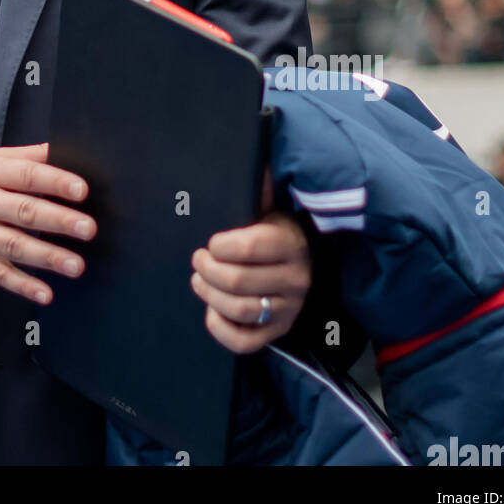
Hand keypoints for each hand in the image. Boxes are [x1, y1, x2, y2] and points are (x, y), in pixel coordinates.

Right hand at [0, 142, 95, 304]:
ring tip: (76, 266)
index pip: (26, 174)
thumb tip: (61, 148)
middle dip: (57, 220)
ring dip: (46, 257)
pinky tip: (44, 293)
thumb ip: (25, 156)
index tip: (81, 190)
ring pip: (12, 245)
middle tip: (88, 228)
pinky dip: (20, 284)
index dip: (54, 181)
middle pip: (23, 211)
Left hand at [190, 169, 310, 353]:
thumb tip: (252, 161)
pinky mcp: (278, 332)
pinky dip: (220, 328)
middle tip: (197, 259)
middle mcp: (296, 279)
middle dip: (207, 269)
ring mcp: (289, 309)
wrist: (306, 261)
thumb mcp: (271, 204)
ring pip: (240, 310)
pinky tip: (210, 311)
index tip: (210, 242)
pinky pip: (245, 342)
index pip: (248, 248)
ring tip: (199, 280)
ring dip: (209, 295)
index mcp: (291, 242)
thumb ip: (258, 185)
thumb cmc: (275, 228)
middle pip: (238, 281)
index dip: (219, 246)